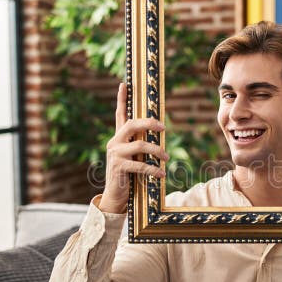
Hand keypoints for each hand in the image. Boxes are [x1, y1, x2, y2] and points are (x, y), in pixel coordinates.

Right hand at [98, 83, 167, 213]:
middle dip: (149, 123)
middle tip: (163, 128)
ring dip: (157, 151)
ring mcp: (115, 154)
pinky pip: (140, 164)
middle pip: (132, 125)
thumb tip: (159, 136)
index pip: (119, 115)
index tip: (123, 84)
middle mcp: (114, 142)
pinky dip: (153, 169)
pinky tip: (161, 174)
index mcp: (118, 138)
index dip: (122, 99)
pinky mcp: (119, 167)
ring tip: (167, 157)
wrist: (114, 197)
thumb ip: (141, 146)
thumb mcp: (134, 158)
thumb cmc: (128, 176)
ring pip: (140, 145)